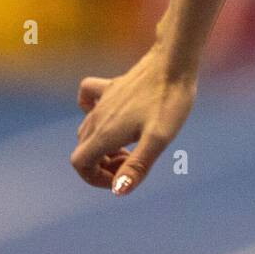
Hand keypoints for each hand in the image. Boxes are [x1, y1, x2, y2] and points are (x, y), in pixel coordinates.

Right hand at [70, 45, 197, 194]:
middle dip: (103, 166)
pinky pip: (88, 99)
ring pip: (87, 130)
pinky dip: (91, 111)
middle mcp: (98, 117)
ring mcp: (103, 100)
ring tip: (131, 147)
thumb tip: (119, 191)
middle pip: (84, 150)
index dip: (95, 178)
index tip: (121, 178)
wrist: (174, 62)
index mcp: (105, 133)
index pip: (80, 164)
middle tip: (131, 163)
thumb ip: (138, 166)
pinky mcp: (112, 86)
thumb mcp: (158, 139)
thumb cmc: (170, 101)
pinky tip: (111, 115)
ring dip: (103, 146)